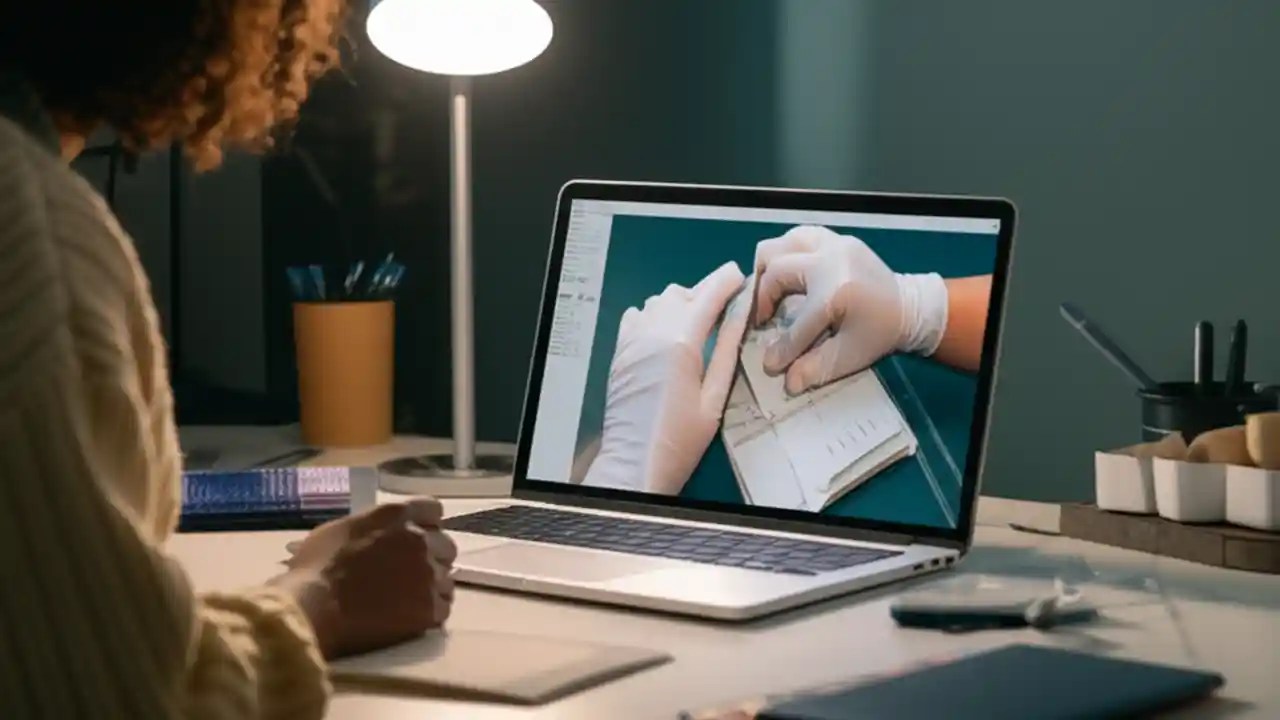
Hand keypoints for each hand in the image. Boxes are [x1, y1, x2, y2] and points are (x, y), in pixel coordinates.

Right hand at [273, 499, 456, 658]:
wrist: (313, 609)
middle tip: (410, 571)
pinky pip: (444, 606)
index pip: (433, 509)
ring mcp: (429, 574)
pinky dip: (431, 611)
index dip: (425, 524)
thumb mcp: (341, 528)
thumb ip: (372, 524)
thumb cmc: (316, 567)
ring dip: (432, 585)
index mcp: (397, 514)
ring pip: (447, 577)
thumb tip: (382, 531)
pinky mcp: (431, 608)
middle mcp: (420, 539)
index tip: (416, 536)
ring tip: (408, 598)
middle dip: (432, 555)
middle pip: (446, 544)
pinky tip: (410, 616)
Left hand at [582, 261, 747, 494]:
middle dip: (707, 293)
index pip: (709, 294)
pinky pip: (638, 314)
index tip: (741, 276)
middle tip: (726, 307)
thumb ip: (728, 349)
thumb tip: (742, 312)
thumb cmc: (681, 438)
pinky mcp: (620, 350)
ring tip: (697, 324)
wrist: (635, 462)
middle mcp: (653, 332)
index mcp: (682, 342)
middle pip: (684, 292)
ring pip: (660, 299)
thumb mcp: (715, 396)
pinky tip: (665, 333)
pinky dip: (655, 314)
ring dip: (681, 303)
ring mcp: (632, 339)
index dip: (728, 280)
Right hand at [754, 225, 948, 393]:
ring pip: (781, 244)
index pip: (796, 324)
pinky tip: (788, 272)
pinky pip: (799, 236)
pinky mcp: (836, 238)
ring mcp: (833, 243)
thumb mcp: (850, 355)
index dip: (781, 348)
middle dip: (764, 298)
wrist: (910, 306)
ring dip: (770, 269)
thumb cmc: (879, 332)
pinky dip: (786, 252)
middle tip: (765, 319)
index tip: (771, 364)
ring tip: (773, 292)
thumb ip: (816, 368)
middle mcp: (830, 260)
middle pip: (776, 270)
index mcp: (835, 292)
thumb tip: (788, 382)